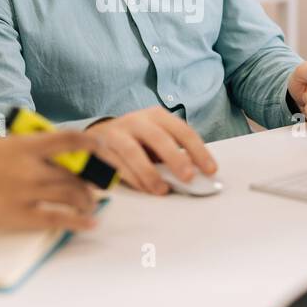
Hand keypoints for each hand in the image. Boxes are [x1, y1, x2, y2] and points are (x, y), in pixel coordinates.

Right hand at [0, 132, 101, 231]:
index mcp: (24, 145)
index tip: (103, 148)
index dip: (91, 143)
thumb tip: (47, 155)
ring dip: (88, 200)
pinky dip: (79, 222)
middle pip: (76, 172)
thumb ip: (23, 150)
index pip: (70, 139)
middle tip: (98, 185)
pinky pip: (58, 219)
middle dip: (93, 180)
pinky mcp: (18, 216)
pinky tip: (90, 223)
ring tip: (91, 204)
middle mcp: (31, 167)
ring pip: (73, 195)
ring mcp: (26, 192)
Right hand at [87, 107, 215, 194]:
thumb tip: (196, 176)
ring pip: (132, 151)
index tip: (210, 170)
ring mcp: (115, 133)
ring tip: (162, 190)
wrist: (96, 136)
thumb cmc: (135, 142)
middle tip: (188, 178)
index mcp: (156, 116)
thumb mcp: (155, 141)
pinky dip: (130, 178)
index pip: (182, 130)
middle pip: (158, 138)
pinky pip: (115, 164)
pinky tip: (142, 189)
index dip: (198, 150)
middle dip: (175, 158)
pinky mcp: (99, 148)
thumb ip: (172, 155)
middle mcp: (136, 121)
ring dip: (149, 173)